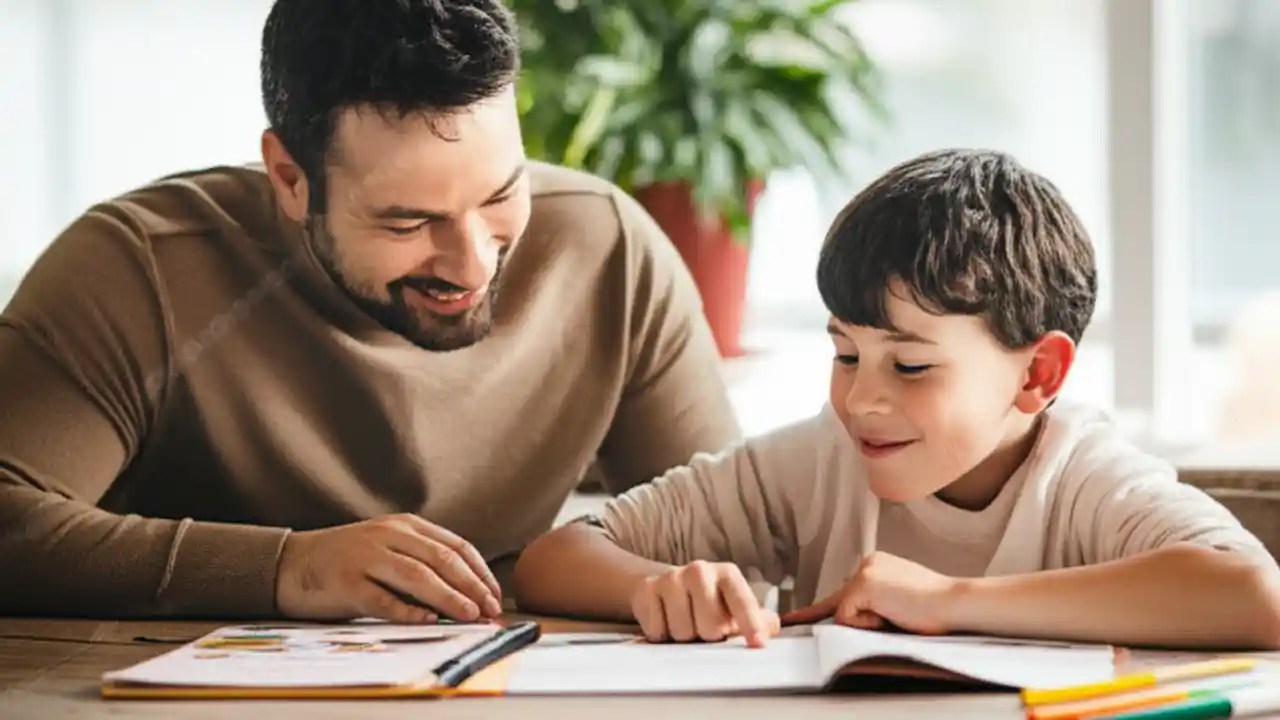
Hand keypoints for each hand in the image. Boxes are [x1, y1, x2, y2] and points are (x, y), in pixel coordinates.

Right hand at [275, 514, 501, 623]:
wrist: (292, 563)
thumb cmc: (349, 561)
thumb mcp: (389, 549)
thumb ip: (422, 562)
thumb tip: (468, 597)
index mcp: (405, 525)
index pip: (456, 546)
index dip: (480, 573)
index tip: (495, 596)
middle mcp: (388, 536)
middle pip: (442, 560)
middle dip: (472, 587)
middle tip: (490, 610)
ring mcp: (366, 557)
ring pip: (417, 577)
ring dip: (448, 598)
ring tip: (469, 616)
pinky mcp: (346, 582)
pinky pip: (383, 599)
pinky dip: (408, 611)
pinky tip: (427, 622)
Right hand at [630, 561, 780, 647]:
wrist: (667, 585)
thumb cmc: (709, 601)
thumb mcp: (734, 605)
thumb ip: (757, 619)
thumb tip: (770, 628)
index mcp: (728, 575)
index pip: (742, 602)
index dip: (750, 624)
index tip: (757, 644)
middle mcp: (700, 570)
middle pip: (711, 626)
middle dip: (710, 636)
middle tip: (706, 627)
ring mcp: (672, 578)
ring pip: (683, 632)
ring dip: (685, 637)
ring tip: (687, 623)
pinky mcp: (648, 589)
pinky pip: (658, 631)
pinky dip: (663, 635)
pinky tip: (667, 621)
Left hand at [781, 552, 961, 634]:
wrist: (954, 602)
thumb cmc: (934, 609)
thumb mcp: (898, 600)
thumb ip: (874, 603)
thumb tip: (845, 618)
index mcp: (876, 565)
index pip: (844, 591)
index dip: (817, 610)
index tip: (794, 618)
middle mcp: (867, 563)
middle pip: (839, 602)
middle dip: (838, 617)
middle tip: (860, 617)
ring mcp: (864, 572)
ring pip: (844, 612)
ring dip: (868, 623)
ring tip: (897, 615)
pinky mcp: (863, 585)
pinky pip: (847, 618)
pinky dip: (867, 624)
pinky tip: (890, 614)